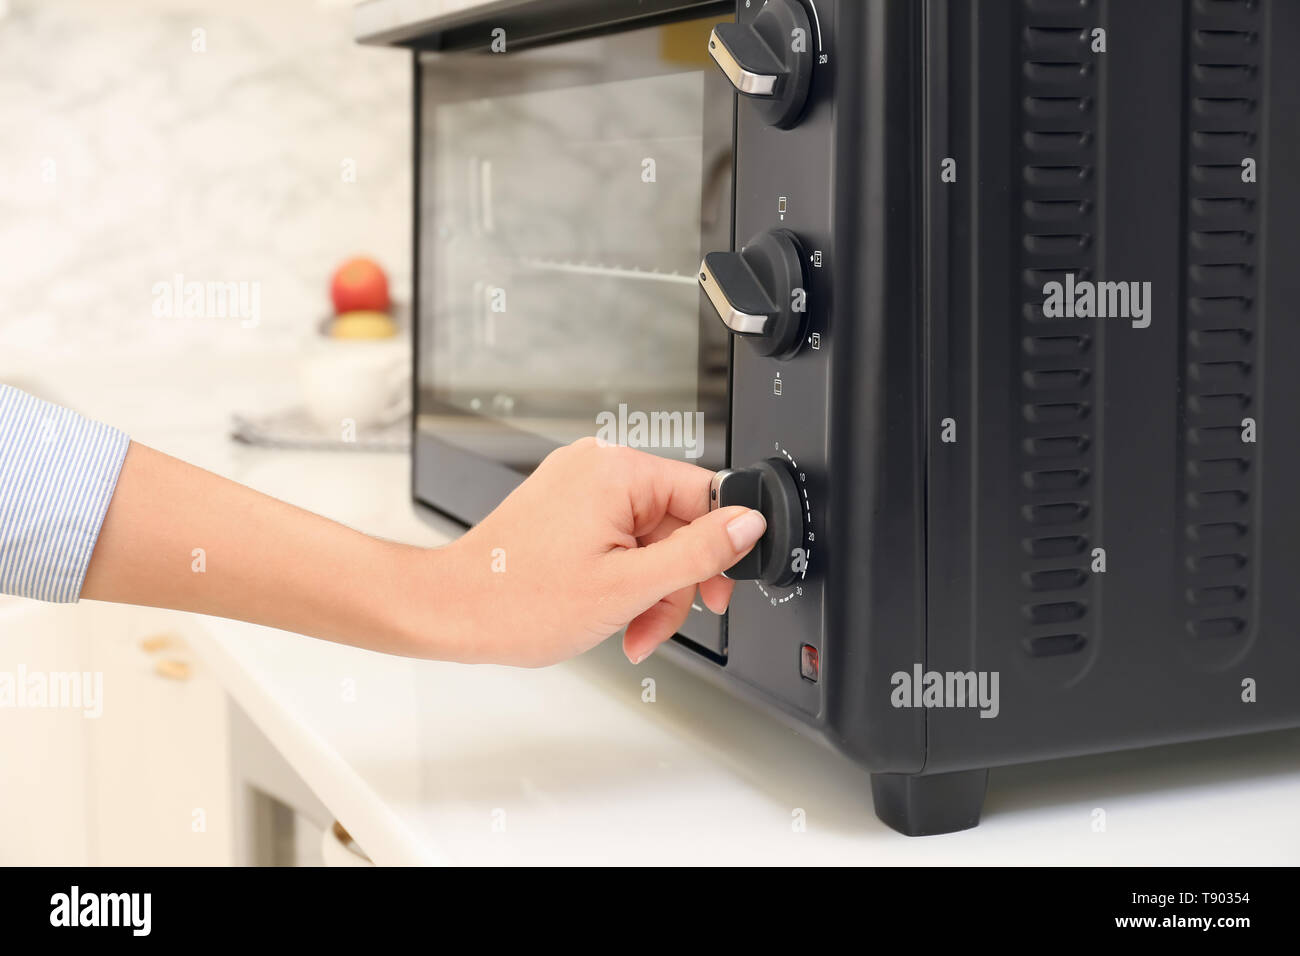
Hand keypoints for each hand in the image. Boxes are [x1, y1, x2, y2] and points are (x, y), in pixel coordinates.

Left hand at [438, 438, 765, 666]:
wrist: (452, 612)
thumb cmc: (518, 601)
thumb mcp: (629, 584)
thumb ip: (699, 552)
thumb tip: (750, 523)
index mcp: (617, 471)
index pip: (705, 496)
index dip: (718, 551)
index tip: (716, 592)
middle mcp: (597, 467)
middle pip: (677, 523)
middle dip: (674, 582)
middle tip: (658, 623)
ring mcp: (578, 486)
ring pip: (649, 538)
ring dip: (648, 590)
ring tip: (630, 629)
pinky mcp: (565, 507)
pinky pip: (618, 538)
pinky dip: (622, 577)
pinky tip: (610, 610)